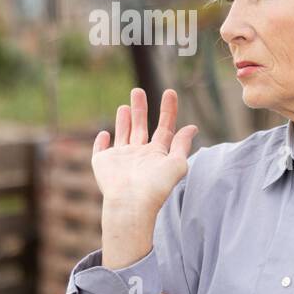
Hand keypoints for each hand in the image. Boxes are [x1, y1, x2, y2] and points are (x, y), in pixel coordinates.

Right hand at [94, 88, 197, 213]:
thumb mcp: (176, 163)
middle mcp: (140, 155)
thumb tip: (192, 127)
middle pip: (141, 126)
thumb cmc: (157, 186)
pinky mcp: (103, 163)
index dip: (168, 110)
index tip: (170, 92)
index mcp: (158, 154)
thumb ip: (182, 144)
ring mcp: (121, 158)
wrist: (131, 202)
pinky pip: (101, 151)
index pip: (165, 127)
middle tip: (138, 90)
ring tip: (125, 106)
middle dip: (141, 108)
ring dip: (124, 121)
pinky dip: (101, 142)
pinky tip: (104, 134)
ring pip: (123, 134)